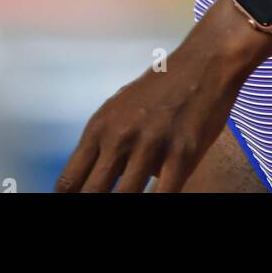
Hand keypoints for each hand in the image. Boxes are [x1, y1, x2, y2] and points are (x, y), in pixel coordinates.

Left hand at [54, 0, 271, 192]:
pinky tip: (159, 198)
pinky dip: (158, 203)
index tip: (76, 207)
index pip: (69, 181)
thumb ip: (106, 146)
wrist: (203, 62)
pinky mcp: (181, 153)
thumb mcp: (121, 111)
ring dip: (128, 206)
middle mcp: (119, 136)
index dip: (70, 201)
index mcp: (99, 127)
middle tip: (102, 210)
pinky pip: (163, 195)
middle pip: (91, 194)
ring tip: (131, 208)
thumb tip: (96, 182)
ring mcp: (150, 144)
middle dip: (93, 207)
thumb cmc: (162, 88)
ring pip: (126, 198)